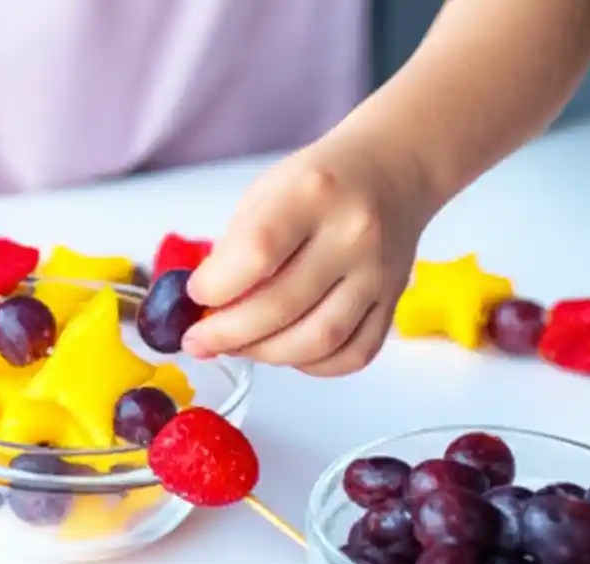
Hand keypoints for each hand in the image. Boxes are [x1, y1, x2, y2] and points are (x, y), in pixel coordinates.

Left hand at [182, 135, 434, 375]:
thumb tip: (205, 310)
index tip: (196, 295)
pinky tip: (285, 350)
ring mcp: (378, 273)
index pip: (256, 254)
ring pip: (318, 340)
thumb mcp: (266, 192)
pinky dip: (311, 365)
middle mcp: (352, 234)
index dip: (216, 287)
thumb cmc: (318, 184)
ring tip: (237, 346)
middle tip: (198, 340)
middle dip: (226, 334)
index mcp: (312, 194)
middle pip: (282, 307)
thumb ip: (235, 248)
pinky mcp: (393, 302)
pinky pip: (353, 354)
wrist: (392, 171)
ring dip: (265, 355)